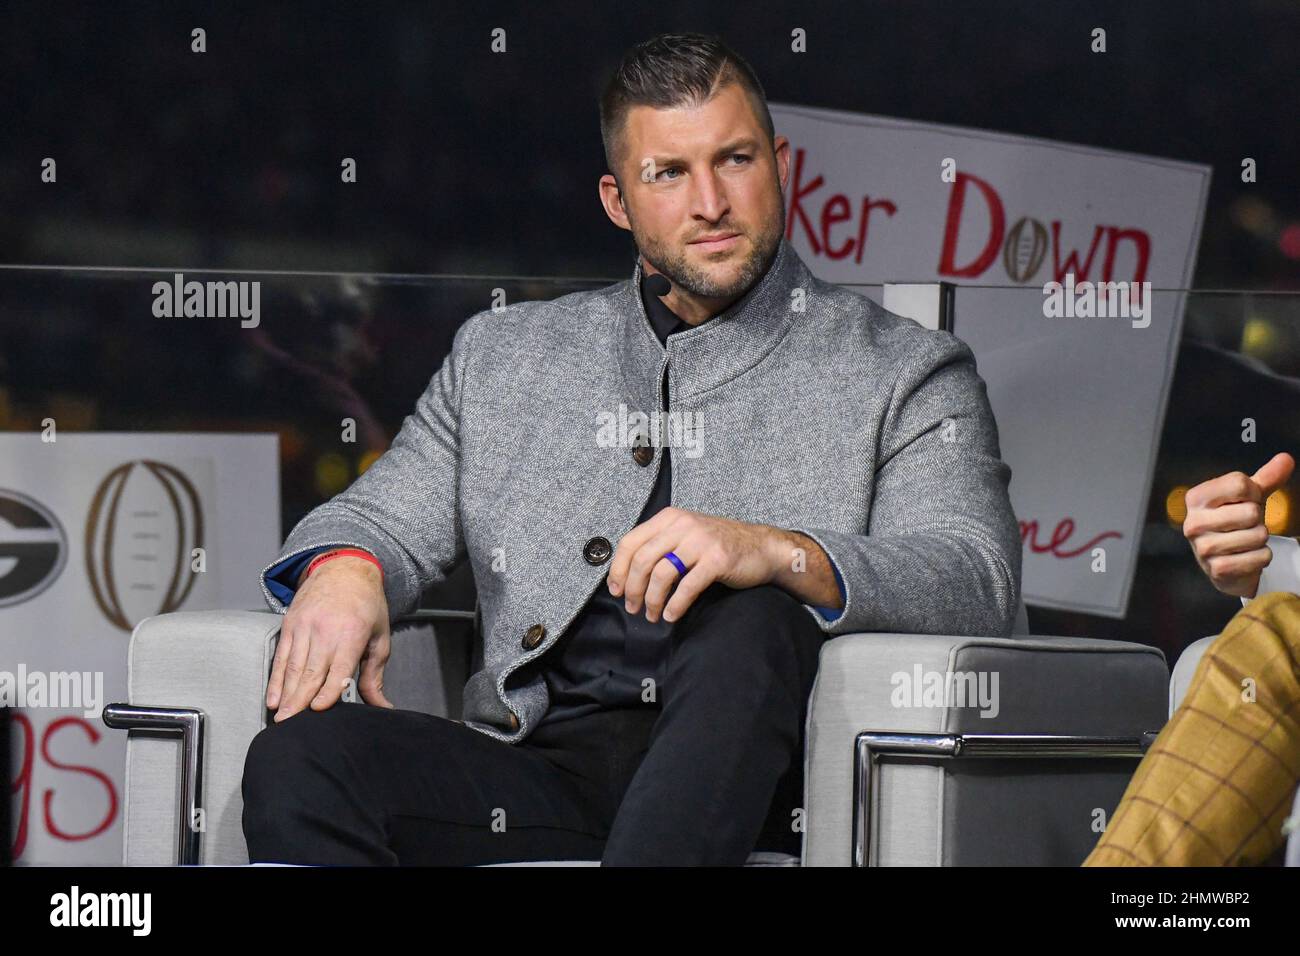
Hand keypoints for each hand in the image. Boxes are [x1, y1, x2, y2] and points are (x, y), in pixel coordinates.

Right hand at [266, 554, 394, 720]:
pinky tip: (273, 696)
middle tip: (290, 724)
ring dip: (286, 694)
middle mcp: (325, 630)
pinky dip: (276, 678)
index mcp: (351, 633)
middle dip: (300, 700)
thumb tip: (382, 706)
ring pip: (293, 666)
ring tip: (281, 717)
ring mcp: (304, 626)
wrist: (344, 568)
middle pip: (310, 671)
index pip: (338, 668)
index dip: (327, 690)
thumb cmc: (367, 605)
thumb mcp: (379, 637)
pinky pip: (281, 656)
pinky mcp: (290, 624)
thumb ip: (375, 675)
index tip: (318, 709)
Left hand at [605, 507, 779, 623]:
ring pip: (661, 574)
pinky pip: (687, 587)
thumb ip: (660, 545)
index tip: (616, 590)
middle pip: (642, 560)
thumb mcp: (686, 535)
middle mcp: (682, 525)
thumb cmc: (719, 545)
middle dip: (633, 589)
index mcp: (669, 518)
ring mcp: (700, 541)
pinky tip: (670, 615)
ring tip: (652, 615)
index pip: (630, 542)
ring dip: (652, 600)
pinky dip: (675, 605)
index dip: (618, 569)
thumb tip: (627, 574)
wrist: (762, 547)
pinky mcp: (717, 560)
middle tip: (633, 608)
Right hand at [1183, 452, 1293, 597]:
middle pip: (1251, 511)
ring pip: (1258, 535)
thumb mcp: (1246, 498)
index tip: (1244, 502)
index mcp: (1196, 498)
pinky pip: (1260, 557)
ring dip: (1260, 540)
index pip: (1239, 484)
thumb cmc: (1234, 523)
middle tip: (1245, 526)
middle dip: (1258, 520)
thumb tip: (1286, 459)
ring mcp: (1203, 548)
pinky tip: (1247, 557)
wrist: (1223, 562)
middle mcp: (1194, 522)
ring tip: (1245, 541)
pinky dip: (1262, 558)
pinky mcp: (1218, 569)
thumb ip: (1265, 478)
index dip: (1253, 493)